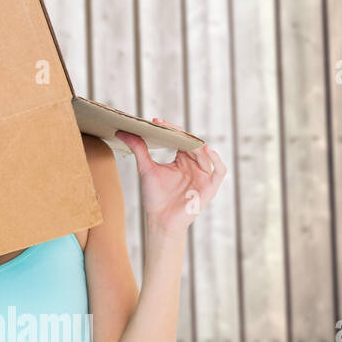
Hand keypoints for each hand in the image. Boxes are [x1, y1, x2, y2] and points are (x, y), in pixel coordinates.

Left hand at [116, 119, 226, 236]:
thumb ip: (138, 149)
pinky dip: (216, 160)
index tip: (156, 121)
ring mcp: (203, 176)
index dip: (171, 129)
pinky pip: (219, 171)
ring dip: (196, 144)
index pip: (181, 139)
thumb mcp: (146, 168)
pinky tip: (206, 150)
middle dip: (181, 134)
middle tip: (165, 125)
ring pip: (206, 154)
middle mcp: (194, 165)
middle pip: (193, 144)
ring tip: (184, 136)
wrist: (160, 220)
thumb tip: (122, 132)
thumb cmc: (155, 197)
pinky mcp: (210, 187)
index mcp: (182, 160)